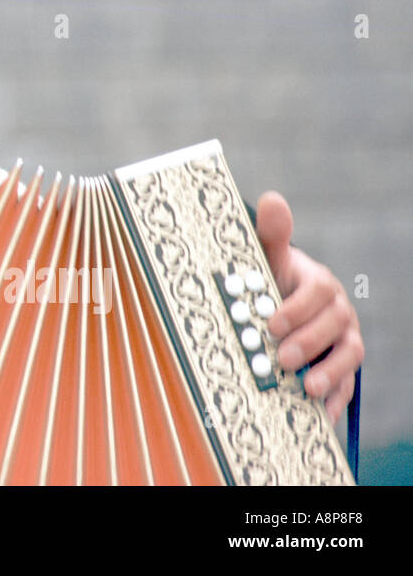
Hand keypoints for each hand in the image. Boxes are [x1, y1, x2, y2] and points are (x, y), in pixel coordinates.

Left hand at [255, 190, 363, 423]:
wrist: (277, 301)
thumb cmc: (271, 279)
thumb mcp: (266, 258)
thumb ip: (272, 236)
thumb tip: (272, 199)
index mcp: (319, 283)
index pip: (317, 292)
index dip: (296, 307)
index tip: (271, 322)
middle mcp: (338, 311)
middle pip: (334, 326)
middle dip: (308, 342)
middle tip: (282, 358)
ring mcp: (344, 339)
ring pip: (349, 355)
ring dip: (330, 372)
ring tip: (306, 387)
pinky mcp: (343, 367)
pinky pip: (348, 385)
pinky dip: (336, 401)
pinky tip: (320, 415)